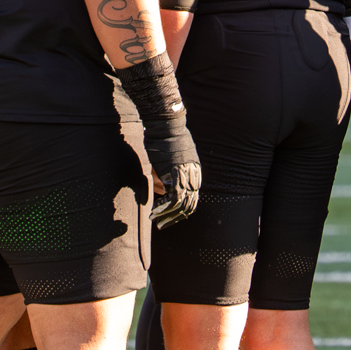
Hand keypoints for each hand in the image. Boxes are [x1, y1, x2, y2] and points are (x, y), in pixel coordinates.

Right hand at [142, 107, 202, 228]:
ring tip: (158, 222)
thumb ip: (169, 174)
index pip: (193, 198)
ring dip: (168, 216)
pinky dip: (164, 209)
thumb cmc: (165, 138)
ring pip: (182, 205)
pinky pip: (173, 198)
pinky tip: (155, 213)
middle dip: (176, 217)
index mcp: (195, 172)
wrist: (166, 124)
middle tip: (164, 225)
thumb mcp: (171, 158)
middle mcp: (194, 175)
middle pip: (190, 204)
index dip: (182, 210)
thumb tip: (162, 191)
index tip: (170, 217)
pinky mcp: (176, 174)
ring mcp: (186, 175)